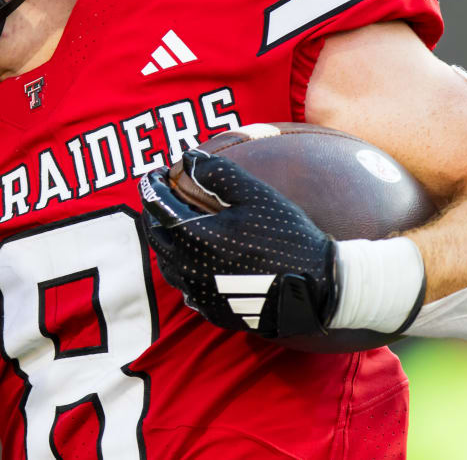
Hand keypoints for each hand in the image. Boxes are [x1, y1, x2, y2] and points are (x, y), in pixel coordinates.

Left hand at [139, 149, 337, 337]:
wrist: (315, 288)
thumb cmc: (286, 236)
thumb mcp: (255, 195)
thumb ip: (218, 172)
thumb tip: (190, 157)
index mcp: (195, 238)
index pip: (157, 206)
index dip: (152, 186)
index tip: (155, 173)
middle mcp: (189, 269)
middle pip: (155, 236)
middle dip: (153, 212)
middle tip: (162, 196)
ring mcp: (198, 293)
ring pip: (166, 264)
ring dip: (165, 240)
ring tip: (176, 224)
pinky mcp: (211, 310)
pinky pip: (185, 286)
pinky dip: (182, 266)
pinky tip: (196, 257)